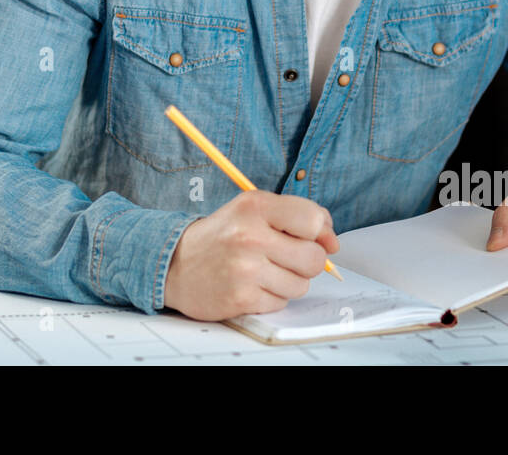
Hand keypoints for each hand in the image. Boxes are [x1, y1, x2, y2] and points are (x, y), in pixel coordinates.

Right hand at [164, 189, 339, 320]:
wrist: (175, 263)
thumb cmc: (223, 235)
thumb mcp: (252, 210)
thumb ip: (295, 217)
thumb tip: (333, 243)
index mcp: (254, 205)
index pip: (313, 219)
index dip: (322, 233)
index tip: (317, 238)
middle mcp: (249, 235)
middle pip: (313, 259)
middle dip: (307, 262)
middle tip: (285, 257)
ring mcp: (245, 269)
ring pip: (300, 285)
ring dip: (288, 281)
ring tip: (263, 271)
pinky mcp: (241, 298)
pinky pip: (281, 302)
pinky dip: (271, 296)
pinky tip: (251, 285)